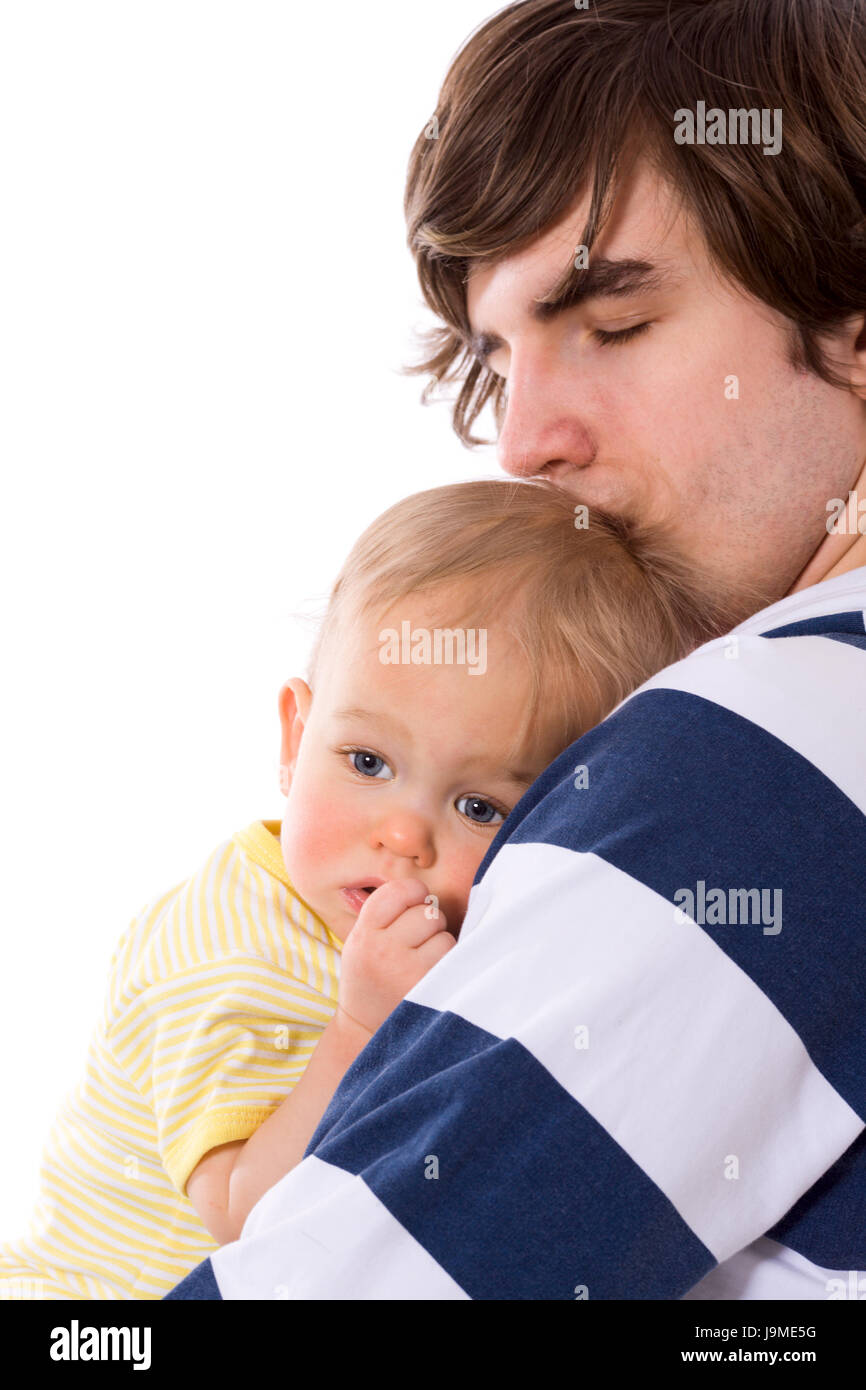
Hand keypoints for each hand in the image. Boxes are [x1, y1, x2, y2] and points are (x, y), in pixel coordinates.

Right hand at [337, 878, 455, 1035]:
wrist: (365, 1032)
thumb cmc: (370, 977)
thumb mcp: (360, 942)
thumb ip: (384, 913)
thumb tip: (424, 885)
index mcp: (363, 936)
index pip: (397, 892)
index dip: (412, 893)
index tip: (415, 903)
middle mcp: (382, 952)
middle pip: (426, 911)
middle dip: (427, 921)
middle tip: (415, 943)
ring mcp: (407, 972)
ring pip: (443, 932)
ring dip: (439, 942)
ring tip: (422, 961)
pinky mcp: (430, 989)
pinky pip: (452, 955)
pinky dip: (448, 961)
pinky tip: (432, 975)